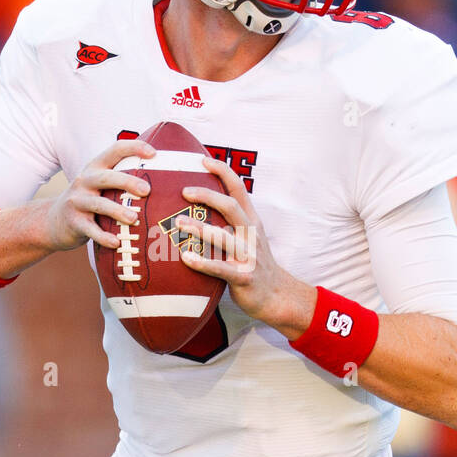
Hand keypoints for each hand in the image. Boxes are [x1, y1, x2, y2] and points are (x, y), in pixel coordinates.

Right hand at [46, 138, 153, 251]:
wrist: (53, 221)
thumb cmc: (90, 201)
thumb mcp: (100, 185)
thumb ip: (120, 179)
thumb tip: (161, 179)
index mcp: (95, 167)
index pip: (115, 150)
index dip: (134, 148)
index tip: (154, 153)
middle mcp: (85, 180)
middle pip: (106, 177)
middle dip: (127, 181)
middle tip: (146, 190)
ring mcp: (77, 201)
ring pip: (99, 204)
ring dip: (117, 211)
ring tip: (133, 219)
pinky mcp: (73, 222)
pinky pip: (90, 229)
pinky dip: (103, 236)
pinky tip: (116, 242)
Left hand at [178, 158, 314, 337]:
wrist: (277, 295)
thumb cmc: (254, 263)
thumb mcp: (249, 237)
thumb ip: (231, 221)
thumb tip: (201, 204)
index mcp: (252, 221)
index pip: (239, 189)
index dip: (222, 172)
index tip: (202, 161)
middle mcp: (251, 234)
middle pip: (231, 207)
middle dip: (208, 196)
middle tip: (184, 190)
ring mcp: (248, 256)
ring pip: (224, 237)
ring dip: (200, 228)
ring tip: (179, 222)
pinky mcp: (243, 277)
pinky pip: (220, 269)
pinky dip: (202, 263)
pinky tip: (185, 258)